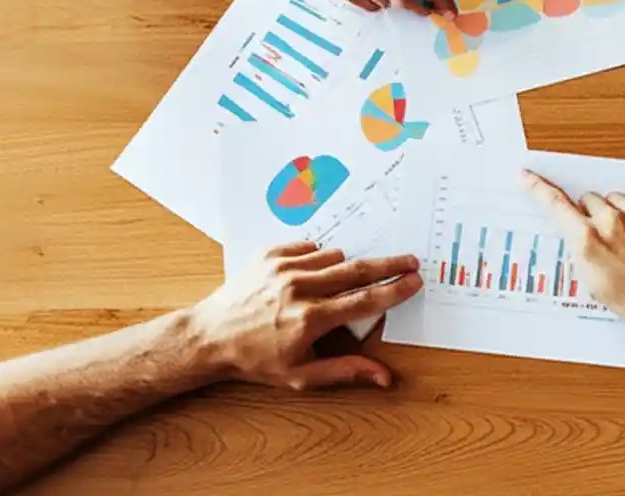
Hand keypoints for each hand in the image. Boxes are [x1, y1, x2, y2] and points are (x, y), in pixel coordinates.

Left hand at [189, 242, 422, 390]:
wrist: (209, 338)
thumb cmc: (255, 360)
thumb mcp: (301, 375)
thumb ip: (346, 371)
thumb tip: (384, 377)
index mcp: (310, 319)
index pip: (365, 300)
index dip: (395, 290)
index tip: (414, 281)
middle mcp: (299, 288)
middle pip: (358, 269)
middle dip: (389, 265)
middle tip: (410, 261)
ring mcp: (283, 267)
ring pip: (334, 257)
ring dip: (343, 268)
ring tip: (333, 286)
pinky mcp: (270, 255)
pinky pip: (309, 248)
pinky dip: (316, 259)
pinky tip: (308, 277)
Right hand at [522, 170, 624, 328]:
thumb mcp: (593, 283)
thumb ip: (579, 249)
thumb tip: (573, 228)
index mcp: (588, 241)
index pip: (555, 205)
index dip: (538, 188)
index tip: (526, 175)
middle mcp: (611, 220)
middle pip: (589, 200)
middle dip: (593, 215)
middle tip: (608, 240)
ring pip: (614, 198)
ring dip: (618, 212)